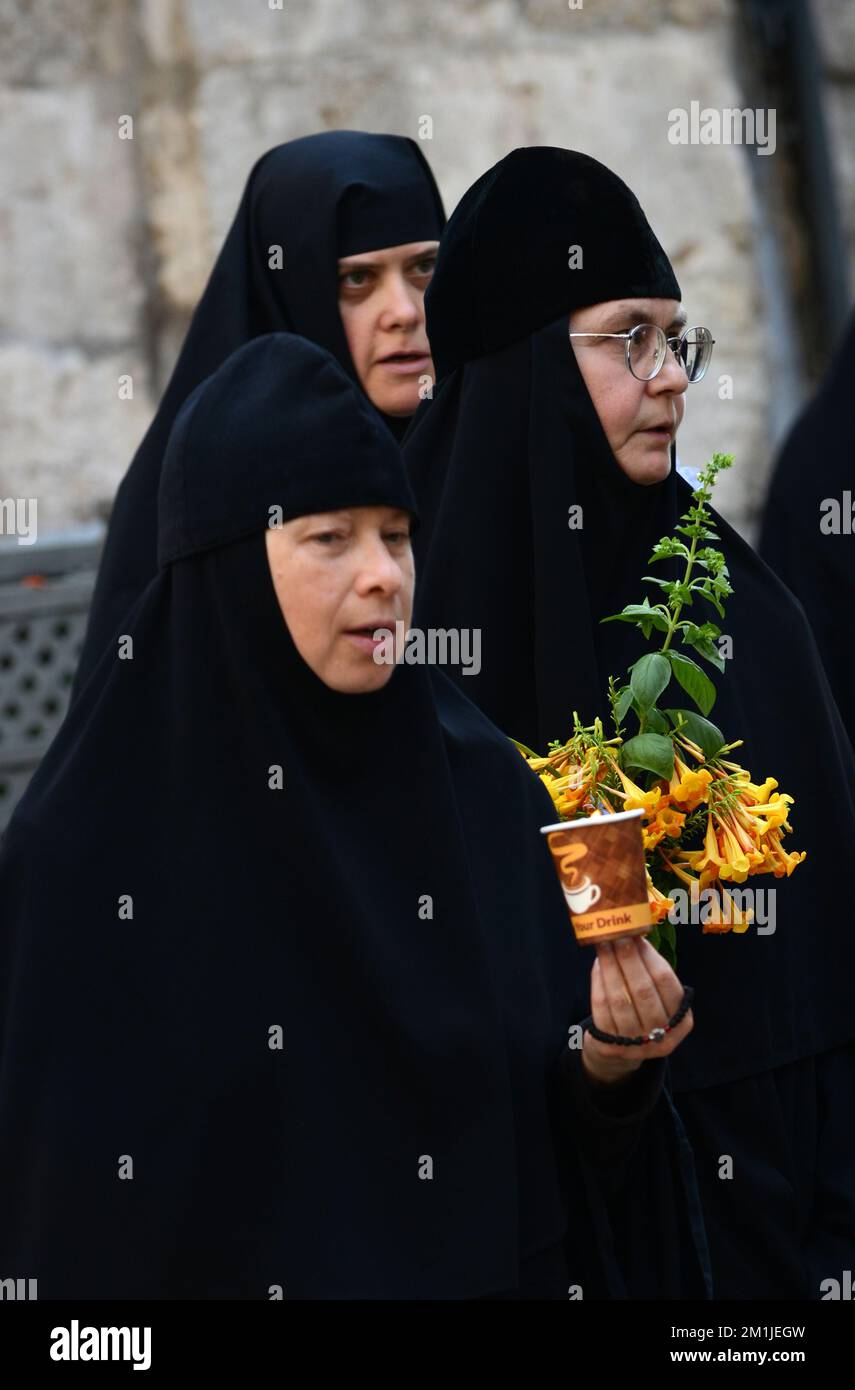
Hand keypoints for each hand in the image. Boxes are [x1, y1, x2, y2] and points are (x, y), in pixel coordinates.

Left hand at [581, 935, 692, 1087]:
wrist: (621, 1052)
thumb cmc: (642, 1013)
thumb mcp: (657, 998)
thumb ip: (650, 971)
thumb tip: (634, 933)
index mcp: (682, 1021)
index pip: (666, 982)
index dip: (650, 956)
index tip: (636, 934)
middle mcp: (662, 1036)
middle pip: (643, 991)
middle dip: (628, 959)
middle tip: (616, 935)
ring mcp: (635, 1045)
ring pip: (620, 999)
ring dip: (610, 967)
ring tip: (603, 945)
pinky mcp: (610, 1046)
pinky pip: (602, 1009)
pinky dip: (598, 984)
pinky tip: (597, 965)